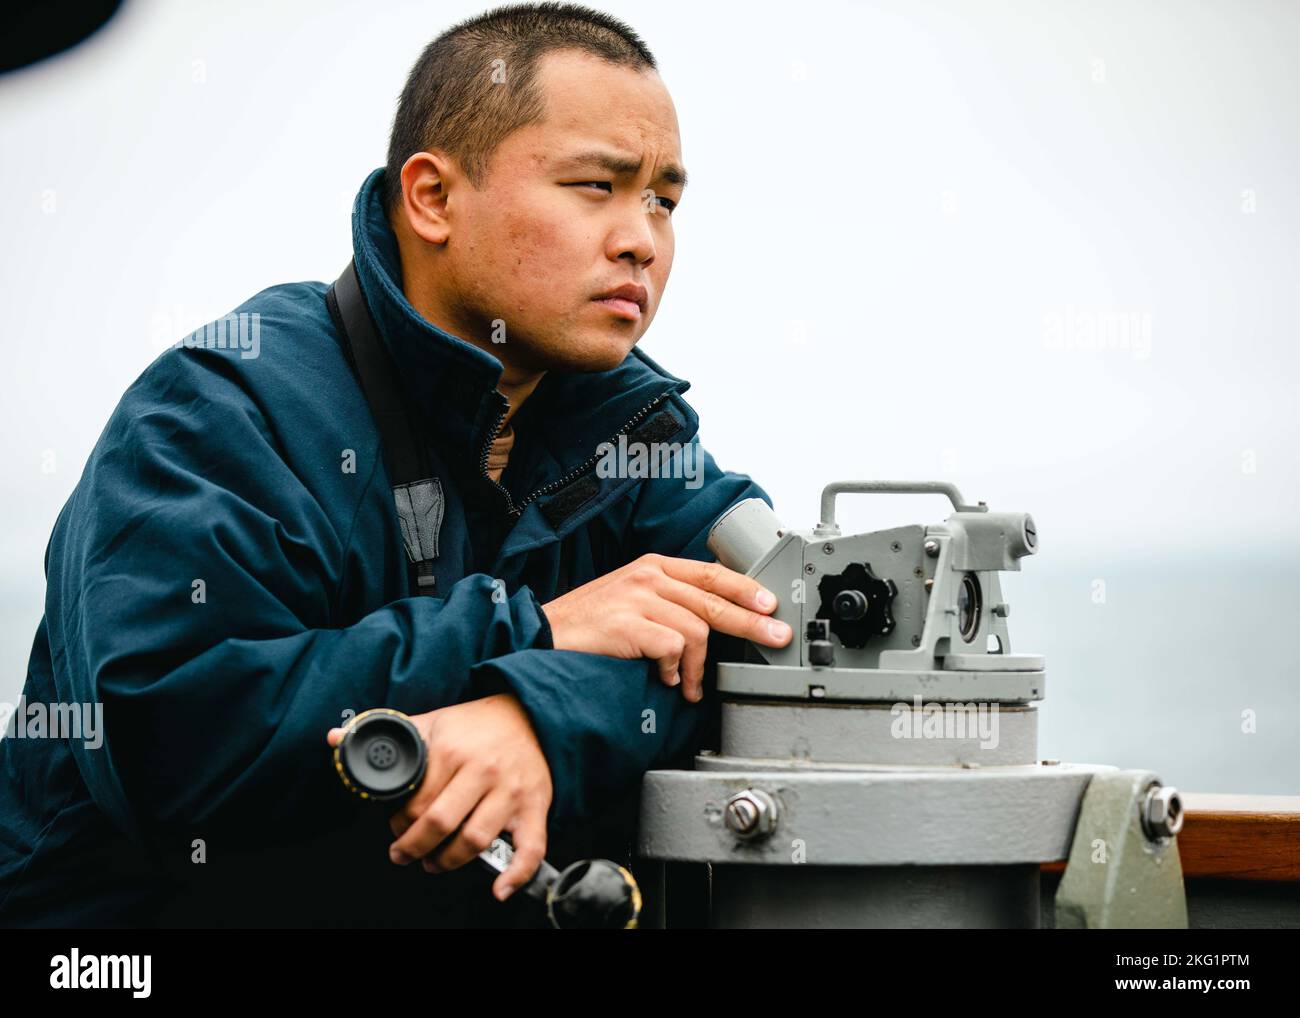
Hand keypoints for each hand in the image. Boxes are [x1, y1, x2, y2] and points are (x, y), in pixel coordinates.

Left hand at [326, 694, 551, 900]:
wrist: (528, 714)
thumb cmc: (474, 724)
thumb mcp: (431, 720)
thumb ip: (387, 732)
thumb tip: (335, 738)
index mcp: (452, 750)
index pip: (415, 801)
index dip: (397, 822)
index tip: (393, 826)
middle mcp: (483, 771)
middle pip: (439, 825)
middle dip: (413, 847)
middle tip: (402, 854)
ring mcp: (510, 792)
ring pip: (474, 840)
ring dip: (448, 861)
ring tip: (433, 863)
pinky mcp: (535, 806)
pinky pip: (531, 847)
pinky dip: (517, 874)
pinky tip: (499, 889)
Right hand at [540, 553, 791, 702]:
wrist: (543, 634)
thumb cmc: (591, 625)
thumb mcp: (633, 599)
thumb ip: (669, 602)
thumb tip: (713, 624)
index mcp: (654, 566)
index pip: (711, 573)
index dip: (745, 589)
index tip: (770, 604)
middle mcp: (648, 576)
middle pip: (714, 600)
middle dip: (751, 622)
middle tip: (776, 638)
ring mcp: (636, 598)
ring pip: (696, 630)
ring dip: (698, 667)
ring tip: (689, 685)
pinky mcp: (626, 624)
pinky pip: (671, 648)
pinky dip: (674, 670)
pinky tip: (665, 679)